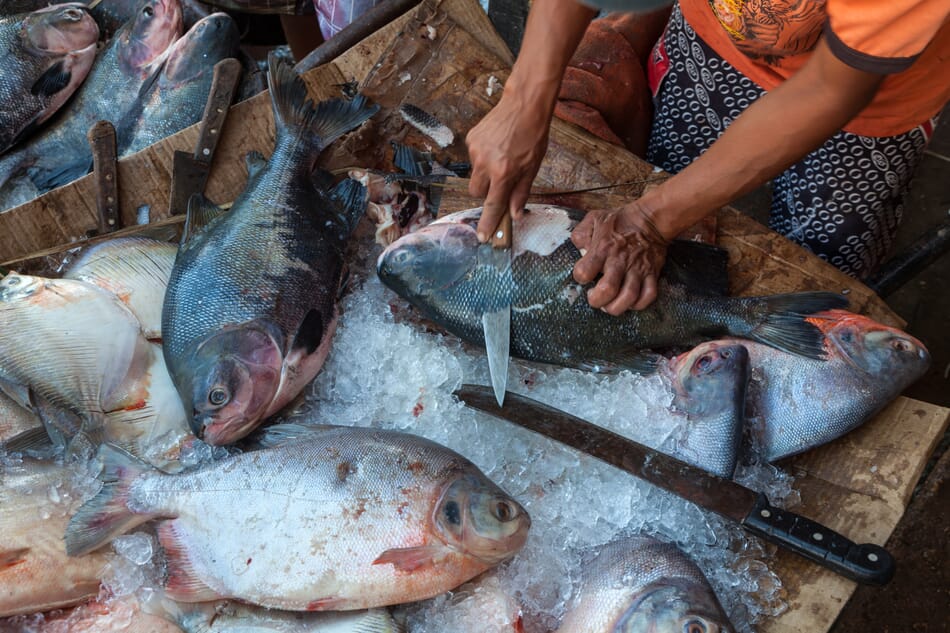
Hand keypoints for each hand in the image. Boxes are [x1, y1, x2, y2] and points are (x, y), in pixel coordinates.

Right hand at [466, 89, 551, 242]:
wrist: (524, 104)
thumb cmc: (533, 135)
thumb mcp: (533, 167)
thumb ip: (521, 192)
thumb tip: (515, 214)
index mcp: (503, 172)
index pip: (492, 205)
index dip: (487, 223)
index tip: (482, 237)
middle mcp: (486, 163)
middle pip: (477, 193)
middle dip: (486, 193)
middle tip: (501, 183)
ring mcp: (476, 150)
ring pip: (475, 175)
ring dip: (486, 174)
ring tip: (503, 157)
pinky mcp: (471, 140)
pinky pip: (474, 158)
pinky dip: (484, 158)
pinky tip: (497, 146)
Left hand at [571, 202, 668, 313]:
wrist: (651, 219)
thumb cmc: (620, 221)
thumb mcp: (594, 219)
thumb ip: (581, 234)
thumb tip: (579, 251)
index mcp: (602, 249)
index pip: (584, 272)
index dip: (580, 278)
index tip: (583, 276)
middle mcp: (620, 262)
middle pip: (607, 290)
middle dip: (597, 301)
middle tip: (594, 297)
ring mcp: (637, 270)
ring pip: (629, 297)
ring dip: (616, 307)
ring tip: (609, 305)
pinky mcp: (652, 274)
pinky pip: (648, 296)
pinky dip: (638, 304)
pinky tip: (629, 302)